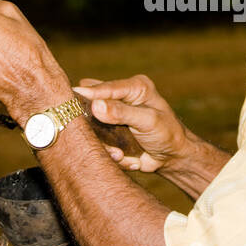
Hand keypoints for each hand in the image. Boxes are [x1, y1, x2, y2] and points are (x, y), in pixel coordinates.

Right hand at [72, 75, 189, 173]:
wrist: (173, 158)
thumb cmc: (167, 133)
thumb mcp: (148, 121)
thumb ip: (122, 113)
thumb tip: (96, 106)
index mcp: (134, 87)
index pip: (105, 87)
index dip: (89, 93)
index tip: (73, 98)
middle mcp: (121, 98)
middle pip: (91, 103)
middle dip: (94, 124)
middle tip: (99, 136)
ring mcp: (112, 116)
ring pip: (91, 126)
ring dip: (104, 143)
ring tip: (120, 154)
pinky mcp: (109, 133)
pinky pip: (98, 141)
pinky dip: (110, 152)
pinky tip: (125, 157)